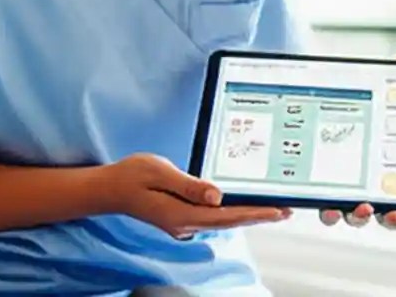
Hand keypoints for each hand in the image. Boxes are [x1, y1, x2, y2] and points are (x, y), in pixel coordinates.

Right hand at [104, 154, 288, 238]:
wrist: (109, 188)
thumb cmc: (131, 176)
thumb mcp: (160, 172)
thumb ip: (189, 185)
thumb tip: (216, 196)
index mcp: (181, 214)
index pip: (226, 216)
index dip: (254, 213)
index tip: (277, 211)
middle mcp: (185, 224)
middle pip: (229, 222)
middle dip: (258, 216)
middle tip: (286, 211)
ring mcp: (182, 223)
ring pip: (222, 221)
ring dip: (247, 215)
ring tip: (272, 210)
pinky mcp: (180, 218)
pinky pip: (212, 218)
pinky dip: (231, 213)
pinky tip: (240, 207)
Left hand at [318, 44, 395, 230]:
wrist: (308, 93)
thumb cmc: (350, 95)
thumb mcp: (375, 82)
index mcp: (382, 167)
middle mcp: (361, 183)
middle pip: (379, 214)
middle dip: (387, 218)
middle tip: (392, 212)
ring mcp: (336, 186)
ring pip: (349, 215)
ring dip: (356, 216)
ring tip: (357, 206)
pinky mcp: (310, 185)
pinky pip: (318, 205)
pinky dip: (322, 208)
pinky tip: (321, 203)